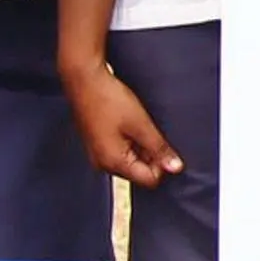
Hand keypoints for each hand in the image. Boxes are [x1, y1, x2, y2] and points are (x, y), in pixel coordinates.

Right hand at [65, 60, 180, 186]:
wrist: (84, 80)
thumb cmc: (109, 99)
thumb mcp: (141, 124)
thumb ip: (159, 148)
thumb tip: (175, 168)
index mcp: (113, 163)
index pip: (149, 180)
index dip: (161, 164)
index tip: (162, 143)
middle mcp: (103, 164)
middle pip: (139, 171)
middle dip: (150, 154)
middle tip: (148, 129)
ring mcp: (98, 155)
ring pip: (131, 160)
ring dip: (140, 146)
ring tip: (135, 123)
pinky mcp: (97, 144)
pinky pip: (120, 150)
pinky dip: (129, 140)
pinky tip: (128, 122)